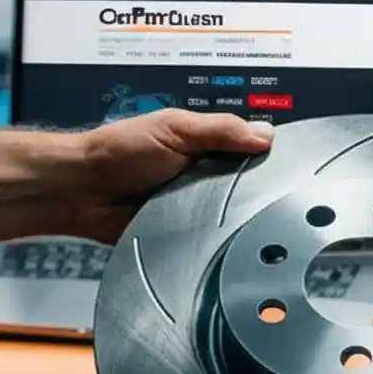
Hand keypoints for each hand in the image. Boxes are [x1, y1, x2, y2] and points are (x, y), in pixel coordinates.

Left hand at [73, 109, 273, 240]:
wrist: (81, 191)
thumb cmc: (120, 151)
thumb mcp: (175, 128)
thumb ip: (220, 130)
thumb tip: (267, 135)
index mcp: (207, 148)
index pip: (251, 155)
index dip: (270, 162)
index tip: (291, 171)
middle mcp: (205, 179)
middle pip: (246, 190)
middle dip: (255, 196)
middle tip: (271, 205)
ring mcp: (195, 209)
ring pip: (229, 219)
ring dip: (234, 222)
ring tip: (249, 228)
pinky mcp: (183, 237)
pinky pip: (206, 242)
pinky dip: (212, 243)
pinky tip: (223, 245)